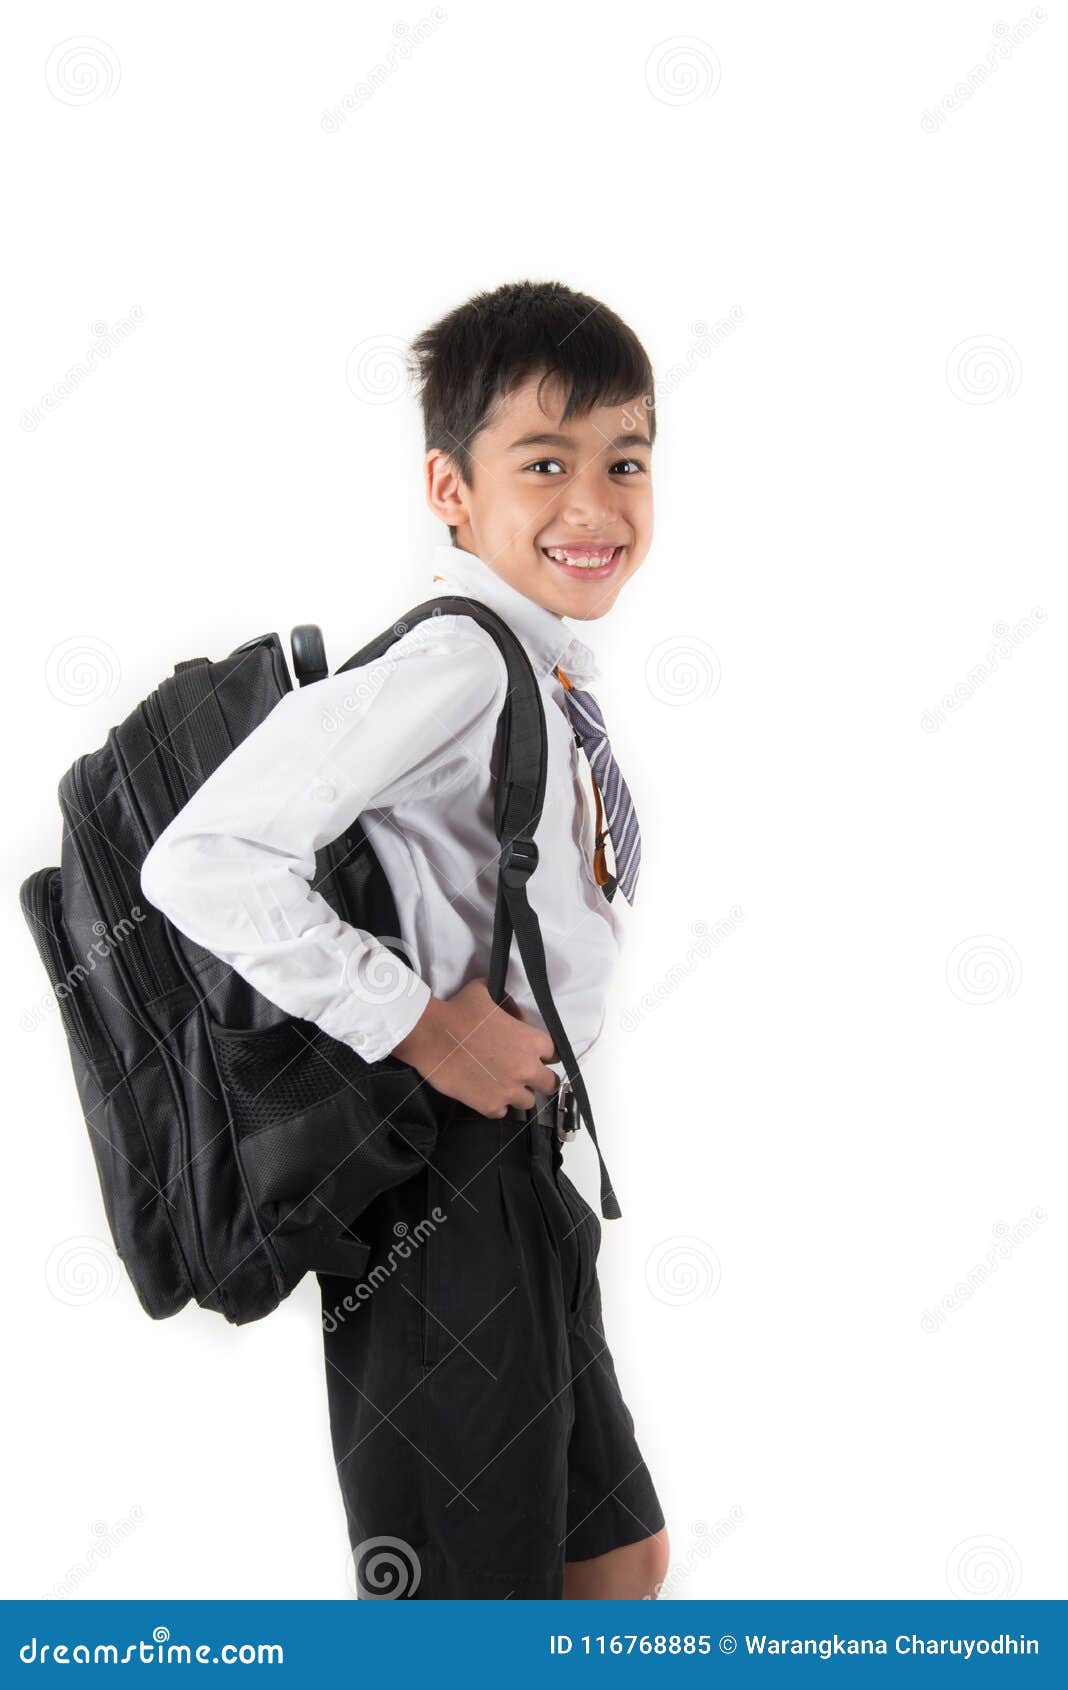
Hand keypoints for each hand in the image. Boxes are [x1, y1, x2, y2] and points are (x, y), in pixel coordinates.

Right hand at [391, 977, 558, 1117]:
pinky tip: (485, 1094)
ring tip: (503, 1085)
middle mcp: (527, 1068)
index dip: (543, 1054)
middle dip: (538, 1079)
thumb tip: (513, 1010)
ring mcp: (509, 1090)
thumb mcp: (486, 992)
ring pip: (528, 1101)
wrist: (430, 1034)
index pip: (554, 1054)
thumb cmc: (458, 1010)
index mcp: (532, 1041)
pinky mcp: (490, 1106)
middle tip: (523, 1074)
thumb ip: (506, 1001)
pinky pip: (502, 1112)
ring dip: (518, 1094)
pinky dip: (496, 1105)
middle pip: (550, 1083)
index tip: (533, 1055)